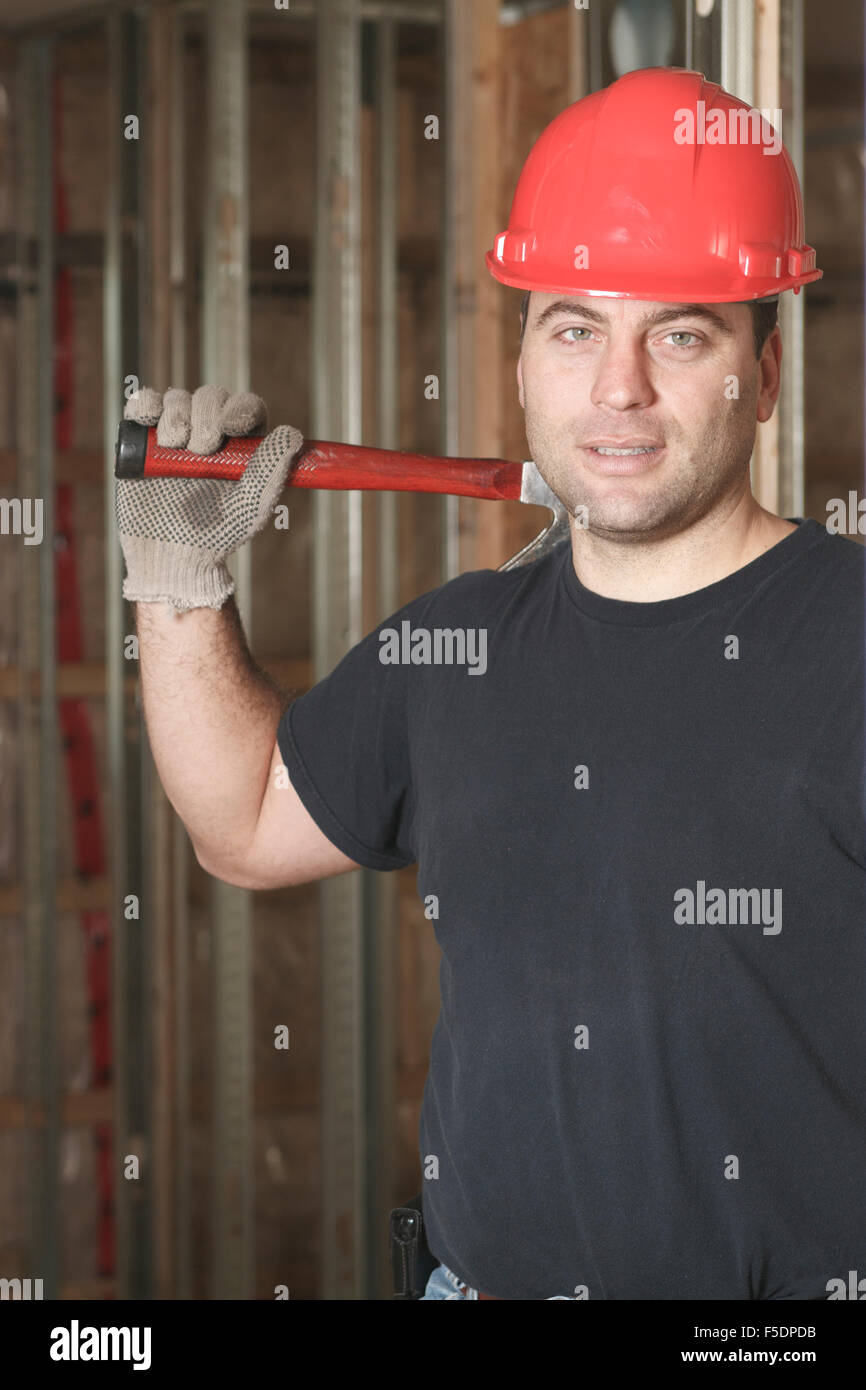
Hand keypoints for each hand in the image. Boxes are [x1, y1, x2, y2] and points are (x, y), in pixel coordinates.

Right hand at [116, 385, 303, 611]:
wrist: (170, 557)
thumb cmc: (217, 535)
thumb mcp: (250, 508)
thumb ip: (271, 471)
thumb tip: (292, 434)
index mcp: (240, 444)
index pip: (245, 407)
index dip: (239, 408)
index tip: (231, 425)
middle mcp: (209, 432)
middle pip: (210, 397)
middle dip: (206, 416)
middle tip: (201, 449)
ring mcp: (174, 433)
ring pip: (177, 398)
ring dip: (177, 416)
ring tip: (175, 447)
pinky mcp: (141, 438)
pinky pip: (142, 404)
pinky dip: (145, 404)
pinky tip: (150, 421)